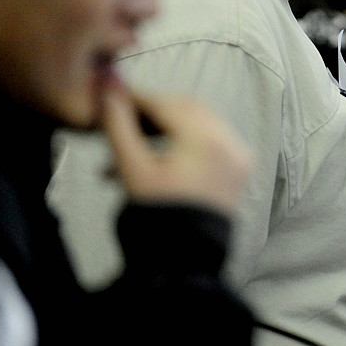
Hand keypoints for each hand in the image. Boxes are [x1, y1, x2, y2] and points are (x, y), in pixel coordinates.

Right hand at [101, 84, 251, 215]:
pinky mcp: (238, 168)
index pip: (166, 104)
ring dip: (165, 127)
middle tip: (121, 118)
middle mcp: (230, 141)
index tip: (111, 96)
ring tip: (132, 144)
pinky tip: (156, 154)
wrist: (184, 259)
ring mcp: (238, 155)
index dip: (136, 98)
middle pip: (185, 109)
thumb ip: (118, 125)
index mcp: (206, 139)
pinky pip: (210, 140)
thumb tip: (107, 85)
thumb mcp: (132, 169)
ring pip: (197, 123)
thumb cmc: (155, 216)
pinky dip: (184, 140)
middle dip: (152, 112)